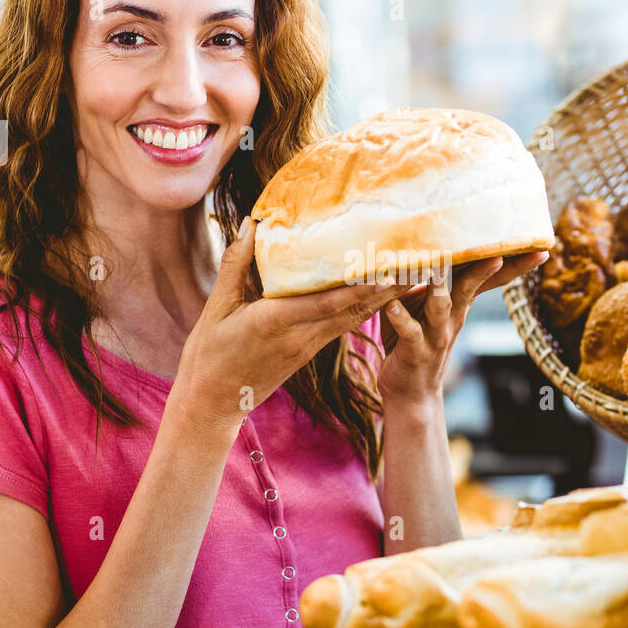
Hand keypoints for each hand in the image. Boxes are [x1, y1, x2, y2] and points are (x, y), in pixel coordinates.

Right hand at [172, 217, 406, 431]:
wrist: (212, 404)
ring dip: (385, 299)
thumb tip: (252, 224)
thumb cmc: (209, 354)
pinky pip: (342, 327)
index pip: (327, 303)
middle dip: (389, 289)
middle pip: (353, 310)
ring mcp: (308, 348)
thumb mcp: (216, 307)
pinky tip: (383, 296)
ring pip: (354, 319)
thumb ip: (236, 264)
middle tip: (419, 265)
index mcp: (275, 321)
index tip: (388, 268)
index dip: (361, 287)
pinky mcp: (309, 353)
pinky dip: (365, 309)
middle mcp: (300, 336)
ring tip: (412, 275)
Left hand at [376, 251, 548, 356]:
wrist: (409, 393)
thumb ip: (434, 280)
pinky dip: (400, 318)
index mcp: (458, 302)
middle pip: (472, 286)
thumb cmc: (414, 338)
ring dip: (440, 288)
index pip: (489, 278)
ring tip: (437, 267)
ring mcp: (436, 335)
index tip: (537, 247)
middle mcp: (453, 317)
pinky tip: (392, 307)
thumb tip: (429, 243)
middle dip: (486, 269)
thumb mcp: (428, 306)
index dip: (513, 263)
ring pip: (441, 307)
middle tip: (498, 252)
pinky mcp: (415, 351)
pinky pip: (410, 332)